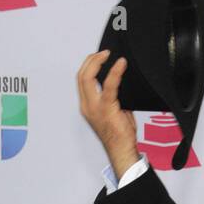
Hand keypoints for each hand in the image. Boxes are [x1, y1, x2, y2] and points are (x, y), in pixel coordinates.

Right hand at [76, 49, 137, 176]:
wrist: (122, 150)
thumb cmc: (120, 135)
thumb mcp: (113, 112)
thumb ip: (112, 98)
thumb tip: (119, 84)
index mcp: (87, 106)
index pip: (82, 80)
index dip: (88, 65)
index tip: (99, 57)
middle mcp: (87, 105)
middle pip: (81, 75)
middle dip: (91, 60)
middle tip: (103, 53)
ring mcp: (94, 107)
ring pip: (87, 77)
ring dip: (97, 62)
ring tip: (108, 55)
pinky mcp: (106, 108)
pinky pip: (108, 86)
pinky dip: (114, 73)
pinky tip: (121, 65)